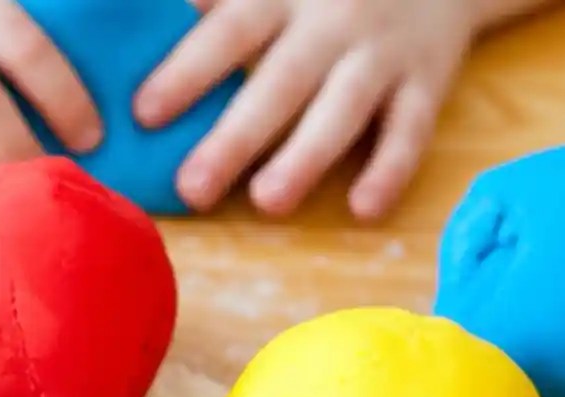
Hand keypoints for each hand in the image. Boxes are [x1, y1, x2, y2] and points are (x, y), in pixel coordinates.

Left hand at [135, 0, 477, 219]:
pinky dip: (391, 170)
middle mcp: (332, 22)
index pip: (229, 32)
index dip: (187, 72)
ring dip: (306, 158)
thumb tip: (136, 19)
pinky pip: (411, 129)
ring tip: (267, 202)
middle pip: (280, 83)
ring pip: (343, 109)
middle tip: (191, 189)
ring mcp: (382, 54)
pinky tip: (364, 209)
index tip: (143, 114)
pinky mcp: (428, 81)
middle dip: (235, 138)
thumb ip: (215, 6)